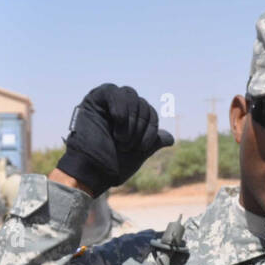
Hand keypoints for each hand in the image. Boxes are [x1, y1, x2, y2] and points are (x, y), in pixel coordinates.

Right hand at [55, 84, 171, 194]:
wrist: (95, 172)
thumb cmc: (114, 165)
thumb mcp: (139, 152)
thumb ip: (153, 141)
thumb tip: (170, 138)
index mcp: (130, 119)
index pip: (150, 112)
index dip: (151, 129)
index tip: (143, 148)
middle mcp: (118, 108)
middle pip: (142, 103)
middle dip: (140, 125)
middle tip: (126, 145)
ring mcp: (105, 103)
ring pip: (131, 96)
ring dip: (130, 121)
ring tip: (120, 139)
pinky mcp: (93, 99)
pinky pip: (113, 92)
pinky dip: (120, 108)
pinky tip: (117, 122)